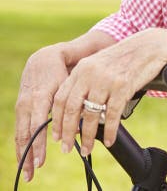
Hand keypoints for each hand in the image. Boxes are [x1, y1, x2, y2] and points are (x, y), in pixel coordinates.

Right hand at [15, 45, 69, 181]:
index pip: (38, 125)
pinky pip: (19, 131)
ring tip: (28, 173)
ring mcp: (21, 107)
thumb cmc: (61, 70)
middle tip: (32, 173)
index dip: (39, 144)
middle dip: (29, 155)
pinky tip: (24, 159)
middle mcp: (27, 103)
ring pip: (20, 135)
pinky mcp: (20, 110)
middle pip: (26, 134)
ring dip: (23, 155)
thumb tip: (80, 125)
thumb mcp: (69, 83)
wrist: (43, 58)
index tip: (42, 160)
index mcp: (40, 97)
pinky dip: (21, 146)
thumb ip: (73, 103)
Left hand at [50, 30, 166, 157]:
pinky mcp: (124, 86)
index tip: (57, 135)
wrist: (152, 45)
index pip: (61, 98)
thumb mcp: (101, 66)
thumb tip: (79, 113)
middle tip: (65, 148)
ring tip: (87, 149)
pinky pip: (112, 115)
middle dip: (67, 132)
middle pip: (72, 109)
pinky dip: (110, 131)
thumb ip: (88, 84)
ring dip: (88, 136)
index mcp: (82, 69)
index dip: (57, 119)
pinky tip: (110, 140)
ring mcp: (107, 80)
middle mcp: (91, 73)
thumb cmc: (127, 57)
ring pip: (91, 115)